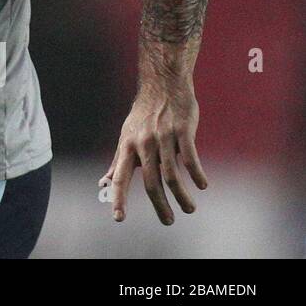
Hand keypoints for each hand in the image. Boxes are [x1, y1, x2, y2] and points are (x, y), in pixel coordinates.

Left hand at [100, 80, 207, 224]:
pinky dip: (196, 174)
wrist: (163, 84)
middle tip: (168, 221)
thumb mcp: (126, 136)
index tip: (118, 218)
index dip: (118, 198)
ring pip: (171, 175)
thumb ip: (118, 161)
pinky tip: (201, 185)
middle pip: (150, 182)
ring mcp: (163, 137)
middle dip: (159, 205)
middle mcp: (143, 143)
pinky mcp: (183, 131)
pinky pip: (190, 158)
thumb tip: (103, 183)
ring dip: (181, 196)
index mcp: (127, 146)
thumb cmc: (144, 114)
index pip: (120, 177)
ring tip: (189, 209)